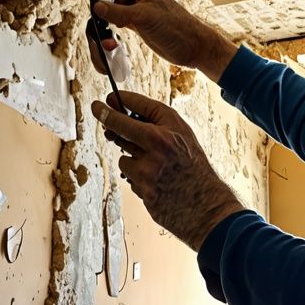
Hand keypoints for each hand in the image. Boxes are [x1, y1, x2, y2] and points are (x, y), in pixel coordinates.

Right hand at [86, 0, 237, 81]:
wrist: (191, 46)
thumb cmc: (174, 25)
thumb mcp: (143, 17)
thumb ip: (118, 11)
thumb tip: (96, 6)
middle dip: (101, 4)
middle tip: (98, 17)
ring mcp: (135, 7)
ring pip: (111, 8)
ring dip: (106, 18)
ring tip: (107, 31)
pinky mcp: (135, 23)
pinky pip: (116, 20)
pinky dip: (111, 26)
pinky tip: (111, 36)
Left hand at [92, 90, 243, 250]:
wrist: (206, 205)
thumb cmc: (194, 169)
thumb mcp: (183, 137)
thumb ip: (156, 124)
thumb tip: (120, 111)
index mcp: (172, 128)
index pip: (139, 106)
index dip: (118, 100)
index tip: (104, 99)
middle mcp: (159, 144)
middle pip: (120, 126)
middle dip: (108, 120)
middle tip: (98, 111)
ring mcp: (149, 168)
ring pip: (122, 156)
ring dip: (131, 159)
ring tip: (154, 167)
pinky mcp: (142, 188)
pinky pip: (129, 176)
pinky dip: (136, 178)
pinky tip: (155, 183)